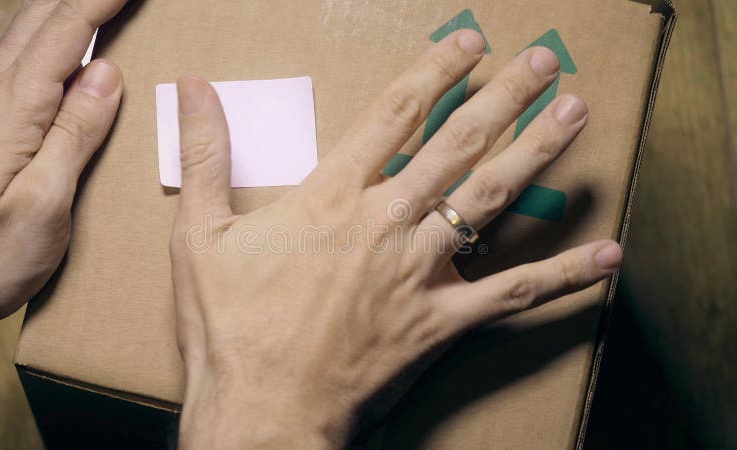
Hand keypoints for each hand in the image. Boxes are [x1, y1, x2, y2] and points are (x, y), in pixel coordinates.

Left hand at [0, 0, 126, 335]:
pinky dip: (44, 41)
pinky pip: (15, 66)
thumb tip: (105, 74)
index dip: (97, 2)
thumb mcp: (44, 205)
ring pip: (23, 40)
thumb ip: (74, 134)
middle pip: (37, 24)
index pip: (62, 37)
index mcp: (11, 116)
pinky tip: (58, 49)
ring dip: (62, 12)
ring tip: (95, 4)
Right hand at [171, 30, 622, 448]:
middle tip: (543, 61)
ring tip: (574, 115)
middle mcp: (386, 224)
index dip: (433, 71)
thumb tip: (192, 89)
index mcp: (331, 199)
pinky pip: (513, 295)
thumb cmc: (230, 328)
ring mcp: (420, 273)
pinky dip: (564, 276)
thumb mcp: (200, 235)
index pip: (393, 115)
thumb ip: (203, 155)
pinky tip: (608, 255)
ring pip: (491, 202)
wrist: (262, 411)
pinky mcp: (441, 322)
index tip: (468, 42)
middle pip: (456, 146)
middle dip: (504, 97)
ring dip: (536, 153)